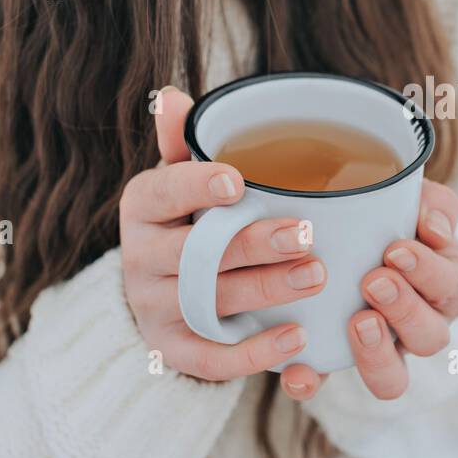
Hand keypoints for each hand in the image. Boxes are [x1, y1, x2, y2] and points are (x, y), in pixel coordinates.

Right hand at [118, 86, 327, 380]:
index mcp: (143, 207)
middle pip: (194, 254)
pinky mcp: (174, 350)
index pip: (162, 192)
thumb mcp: (182, 177)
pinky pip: (211, 359)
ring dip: (265, 291)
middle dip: (251, 244)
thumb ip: (183, 143)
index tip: (237, 182)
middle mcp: (141, 259)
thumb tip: (170, 97)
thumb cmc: (188, 218)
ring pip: (208, 303)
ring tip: (317, 276)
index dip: (195, 187)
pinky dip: (254, 354)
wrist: (161, 288)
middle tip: (307, 234)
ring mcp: (155, 308)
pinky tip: (299, 338)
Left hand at [279, 179, 457, 400]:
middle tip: (373, 282)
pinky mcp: (337, 360)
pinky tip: (299, 373)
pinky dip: (313, 382)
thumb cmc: (398, 218)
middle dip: (404, 311)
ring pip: (392, 377)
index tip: (396, 250)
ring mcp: (384, 349)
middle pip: (430, 338)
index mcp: (448, 287)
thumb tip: (434, 228)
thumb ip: (435, 205)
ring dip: (376, 354)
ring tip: (356, 322)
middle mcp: (422, 326)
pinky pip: (328, 381)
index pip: (453, 289)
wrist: (352, 232)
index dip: (429, 274)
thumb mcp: (421, 202)